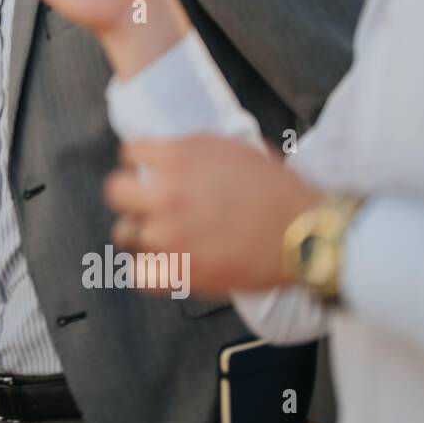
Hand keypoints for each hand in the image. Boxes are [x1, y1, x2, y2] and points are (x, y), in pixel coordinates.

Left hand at [103, 136, 322, 294]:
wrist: (308, 233)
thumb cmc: (278, 190)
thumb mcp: (232, 149)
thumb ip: (189, 150)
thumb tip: (162, 153)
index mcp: (180, 158)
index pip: (129, 153)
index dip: (141, 164)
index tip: (151, 175)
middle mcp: (168, 194)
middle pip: (115, 191)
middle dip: (130, 196)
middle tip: (148, 205)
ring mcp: (171, 234)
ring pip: (125, 233)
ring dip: (142, 234)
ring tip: (165, 237)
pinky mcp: (181, 270)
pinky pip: (139, 273)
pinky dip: (148, 270)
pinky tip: (165, 264)